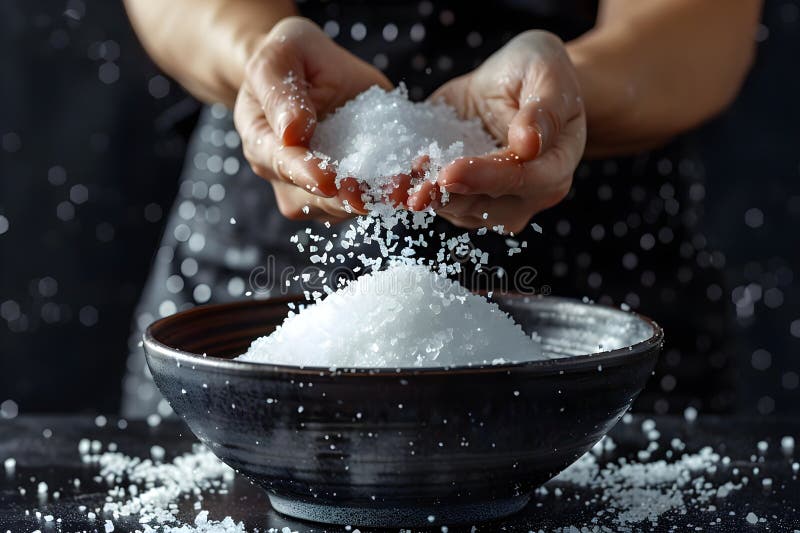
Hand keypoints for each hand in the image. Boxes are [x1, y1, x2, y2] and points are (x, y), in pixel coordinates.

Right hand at [233, 17, 391, 221]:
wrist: (310, 67)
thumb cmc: (289, 57)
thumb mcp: (278, 59)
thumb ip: (280, 94)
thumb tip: (291, 132)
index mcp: (263, 142)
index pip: (283, 164)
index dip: (307, 174)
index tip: (329, 180)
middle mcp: (285, 174)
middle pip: (314, 197)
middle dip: (348, 196)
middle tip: (379, 190)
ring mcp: (316, 186)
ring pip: (343, 206)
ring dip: (374, 199)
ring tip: (403, 188)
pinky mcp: (348, 185)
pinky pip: (367, 198)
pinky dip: (389, 194)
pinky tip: (411, 183)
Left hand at [408, 30, 585, 233]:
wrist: (516, 81)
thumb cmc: (538, 73)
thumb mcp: (547, 74)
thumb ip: (544, 109)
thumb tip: (529, 144)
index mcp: (554, 166)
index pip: (522, 180)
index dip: (485, 178)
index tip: (450, 172)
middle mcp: (525, 194)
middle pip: (486, 206)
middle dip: (447, 197)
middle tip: (414, 190)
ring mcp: (492, 199)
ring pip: (457, 209)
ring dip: (426, 199)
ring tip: (395, 186)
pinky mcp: (461, 193)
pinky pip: (437, 199)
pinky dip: (413, 191)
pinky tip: (391, 182)